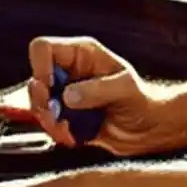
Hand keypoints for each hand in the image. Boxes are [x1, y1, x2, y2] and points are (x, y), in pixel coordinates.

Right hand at [26, 36, 186, 154]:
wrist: (152, 127)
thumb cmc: (144, 99)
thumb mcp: (125, 89)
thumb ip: (97, 90)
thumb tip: (67, 96)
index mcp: (81, 55)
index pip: (43, 48)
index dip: (40, 67)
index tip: (52, 87)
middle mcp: (69, 72)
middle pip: (34, 79)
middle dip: (41, 101)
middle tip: (57, 114)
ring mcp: (66, 96)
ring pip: (37, 105)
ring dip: (48, 121)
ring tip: (69, 129)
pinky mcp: (67, 118)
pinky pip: (48, 124)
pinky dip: (57, 133)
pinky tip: (74, 137)